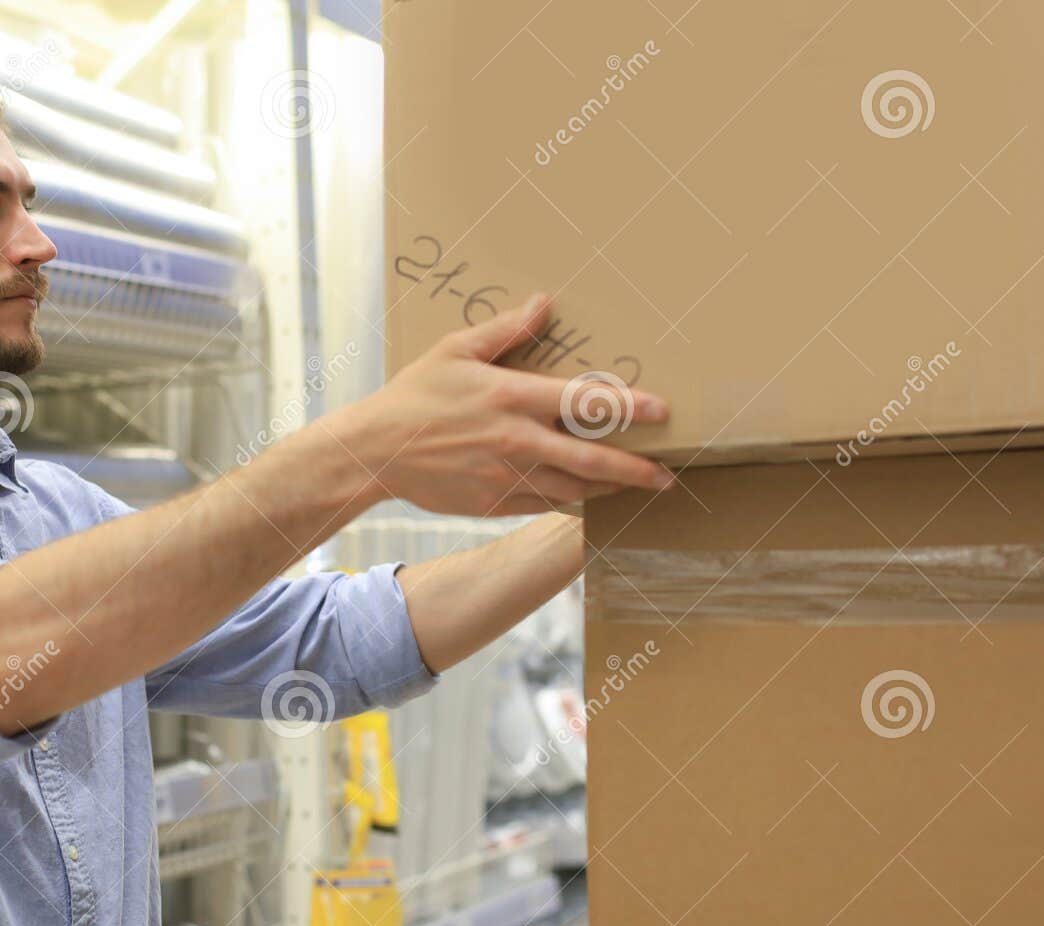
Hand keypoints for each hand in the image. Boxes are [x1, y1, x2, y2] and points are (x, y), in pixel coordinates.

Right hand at [324, 293, 675, 515]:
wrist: (376, 451)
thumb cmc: (416, 394)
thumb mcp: (455, 350)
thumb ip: (505, 330)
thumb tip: (544, 303)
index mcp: (511, 396)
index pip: (583, 401)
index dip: (628, 407)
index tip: (662, 412)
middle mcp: (516, 440)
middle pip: (591, 458)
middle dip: (635, 469)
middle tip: (667, 476)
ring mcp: (506, 476)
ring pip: (573, 487)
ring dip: (609, 489)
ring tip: (636, 486)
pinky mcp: (494, 503)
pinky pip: (545, 504)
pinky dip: (571, 502)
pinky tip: (588, 497)